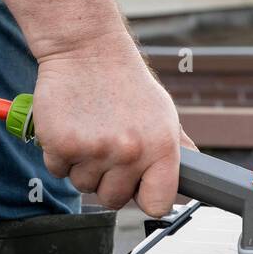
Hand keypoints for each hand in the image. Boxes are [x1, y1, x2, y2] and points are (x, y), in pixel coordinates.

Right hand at [33, 31, 194, 217]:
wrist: (86, 49)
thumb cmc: (125, 81)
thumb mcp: (163, 112)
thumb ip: (177, 148)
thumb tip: (194, 174)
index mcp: (160, 148)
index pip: (158, 204)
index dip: (146, 197)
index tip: (139, 188)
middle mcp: (129, 153)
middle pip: (114, 200)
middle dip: (108, 181)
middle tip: (106, 148)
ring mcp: (94, 151)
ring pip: (84, 185)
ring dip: (83, 166)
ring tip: (90, 131)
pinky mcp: (62, 145)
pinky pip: (58, 171)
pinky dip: (60, 154)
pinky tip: (72, 127)